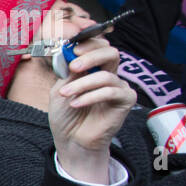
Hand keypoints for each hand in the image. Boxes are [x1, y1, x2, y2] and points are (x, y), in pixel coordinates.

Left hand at [48, 42, 135, 182]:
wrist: (71, 140)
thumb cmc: (66, 115)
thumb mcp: (61, 89)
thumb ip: (67, 72)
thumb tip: (70, 52)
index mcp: (93, 69)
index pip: (98, 48)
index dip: (87, 45)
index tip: (71, 49)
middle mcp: (108, 75)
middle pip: (111, 53)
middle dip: (90, 57)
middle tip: (73, 67)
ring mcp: (119, 87)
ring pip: (106, 76)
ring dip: (82, 84)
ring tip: (66, 94)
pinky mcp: (125, 101)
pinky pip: (111, 92)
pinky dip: (91, 96)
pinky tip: (76, 104)